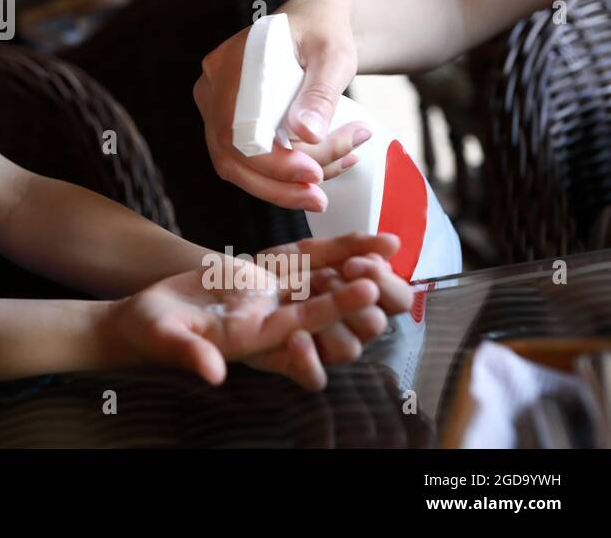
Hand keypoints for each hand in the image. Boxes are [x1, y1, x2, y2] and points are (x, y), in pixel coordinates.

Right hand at [104, 254, 380, 387]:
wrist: (149, 318)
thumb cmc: (151, 331)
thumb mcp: (166, 339)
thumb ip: (190, 354)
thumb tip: (213, 374)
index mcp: (254, 336)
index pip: (304, 324)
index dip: (336, 308)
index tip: (366, 290)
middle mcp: (271, 318)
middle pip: (324, 302)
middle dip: (356, 287)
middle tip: (388, 266)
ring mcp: (269, 296)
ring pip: (321, 278)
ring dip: (352, 263)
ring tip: (388, 244)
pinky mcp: (262, 276)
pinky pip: (303, 262)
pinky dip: (331, 250)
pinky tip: (358, 239)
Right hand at [193, 0, 366, 210]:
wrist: (316, 23)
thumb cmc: (324, 32)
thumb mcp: (334, 55)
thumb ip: (320, 93)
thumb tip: (305, 134)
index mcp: (230, 65)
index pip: (236, 128)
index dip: (271, 161)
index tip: (313, 173)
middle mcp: (212, 88)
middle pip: (230, 153)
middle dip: (277, 185)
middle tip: (321, 197)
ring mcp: (216, 108)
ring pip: (236, 165)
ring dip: (280, 187)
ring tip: (326, 187)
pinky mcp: (230, 124)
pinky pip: (246, 162)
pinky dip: (281, 177)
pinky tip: (320, 172)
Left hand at [240, 233, 413, 389]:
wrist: (224, 287)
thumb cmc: (274, 273)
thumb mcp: (308, 252)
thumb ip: (348, 246)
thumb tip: (394, 242)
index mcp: (358, 299)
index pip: (398, 300)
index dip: (385, 282)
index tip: (356, 262)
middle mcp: (346, 327)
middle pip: (374, 325)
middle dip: (349, 295)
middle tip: (321, 276)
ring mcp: (320, 348)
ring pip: (349, 349)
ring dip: (329, 319)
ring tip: (301, 294)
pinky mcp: (291, 364)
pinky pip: (315, 379)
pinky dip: (309, 360)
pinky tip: (297, 336)